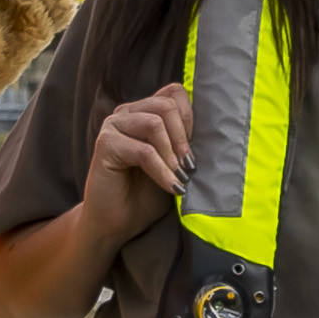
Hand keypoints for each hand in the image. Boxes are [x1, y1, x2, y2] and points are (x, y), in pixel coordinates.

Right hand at [89, 82, 192, 243]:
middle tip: (190, 167)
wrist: (116, 223)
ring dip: (173, 154)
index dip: (190, 119)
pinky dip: (162, 171)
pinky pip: (144, 151)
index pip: (173, 94)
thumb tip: (213, 130)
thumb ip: (183, 143)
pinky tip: (171, 187)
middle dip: (184, 138)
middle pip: (166, 106)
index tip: (194, 151)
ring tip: (181, 177)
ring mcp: (114, 126)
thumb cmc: (145, 194)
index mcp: (144, 112)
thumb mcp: (173, 164)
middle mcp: (127, 113)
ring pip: (155, 124)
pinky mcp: (106, 144)